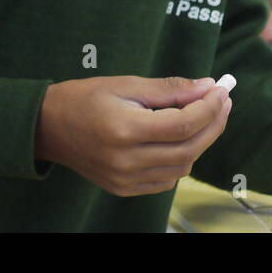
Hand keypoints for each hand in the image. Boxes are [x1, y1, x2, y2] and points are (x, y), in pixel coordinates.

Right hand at [34, 75, 231, 195]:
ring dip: (201, 141)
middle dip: (214, 124)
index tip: (222, 89)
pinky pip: (167, 179)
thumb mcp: (126, 84)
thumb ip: (169, 89)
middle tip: (224, 102)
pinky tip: (184, 137)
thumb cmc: (85, 98)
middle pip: (188, 148)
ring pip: (182, 166)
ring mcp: (125, 179)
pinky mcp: (124, 188)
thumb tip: (208, 86)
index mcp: (125, 130)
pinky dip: (183, 159)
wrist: (47, 128)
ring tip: (207, 115)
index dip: (209, 107)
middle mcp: (126, 161)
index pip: (183, 124)